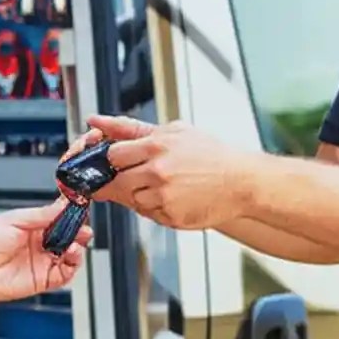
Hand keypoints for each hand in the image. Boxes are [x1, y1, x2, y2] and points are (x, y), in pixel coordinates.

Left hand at [0, 199, 91, 303]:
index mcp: (33, 227)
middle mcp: (40, 244)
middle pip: (69, 237)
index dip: (71, 215)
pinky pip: (65, 274)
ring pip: (70, 255)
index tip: (80, 210)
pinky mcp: (43, 279)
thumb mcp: (14, 219)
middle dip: (79, 232)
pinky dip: (73, 265)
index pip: (59, 219)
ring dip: (78, 248)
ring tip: (76, 243)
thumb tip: (62, 204)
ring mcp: (42, 262)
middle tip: (83, 228)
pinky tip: (71, 255)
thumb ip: (41, 214)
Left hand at [67, 114, 253, 229]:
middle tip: (139, 176)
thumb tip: (96, 121)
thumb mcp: (173, 131)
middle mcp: (157, 172)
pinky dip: (153, 208)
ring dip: (138, 195)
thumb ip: (130, 129)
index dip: (114, 160)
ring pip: (130, 201)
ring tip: (162, 185)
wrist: (241, 181)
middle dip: (122, 180)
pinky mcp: (170, 217)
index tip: (119, 161)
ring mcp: (163, 197)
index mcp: (155, 146)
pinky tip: (172, 196)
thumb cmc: (210, 154)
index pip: (111, 155)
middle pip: (115, 182)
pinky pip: (147, 215)